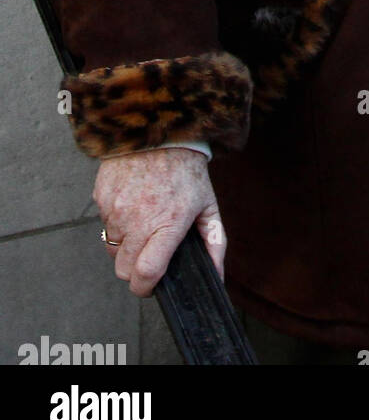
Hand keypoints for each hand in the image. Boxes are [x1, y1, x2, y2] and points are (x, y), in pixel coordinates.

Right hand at [94, 148, 225, 297]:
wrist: (161, 132)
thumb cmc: (188, 172)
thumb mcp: (208, 205)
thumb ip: (214, 243)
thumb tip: (216, 276)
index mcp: (167, 224)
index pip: (145, 273)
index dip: (145, 288)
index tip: (151, 286)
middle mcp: (138, 219)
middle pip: (124, 269)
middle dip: (135, 269)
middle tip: (149, 252)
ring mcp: (115, 209)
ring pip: (112, 248)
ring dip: (125, 244)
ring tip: (143, 221)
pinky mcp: (101, 198)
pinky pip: (104, 224)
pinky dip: (116, 222)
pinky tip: (132, 203)